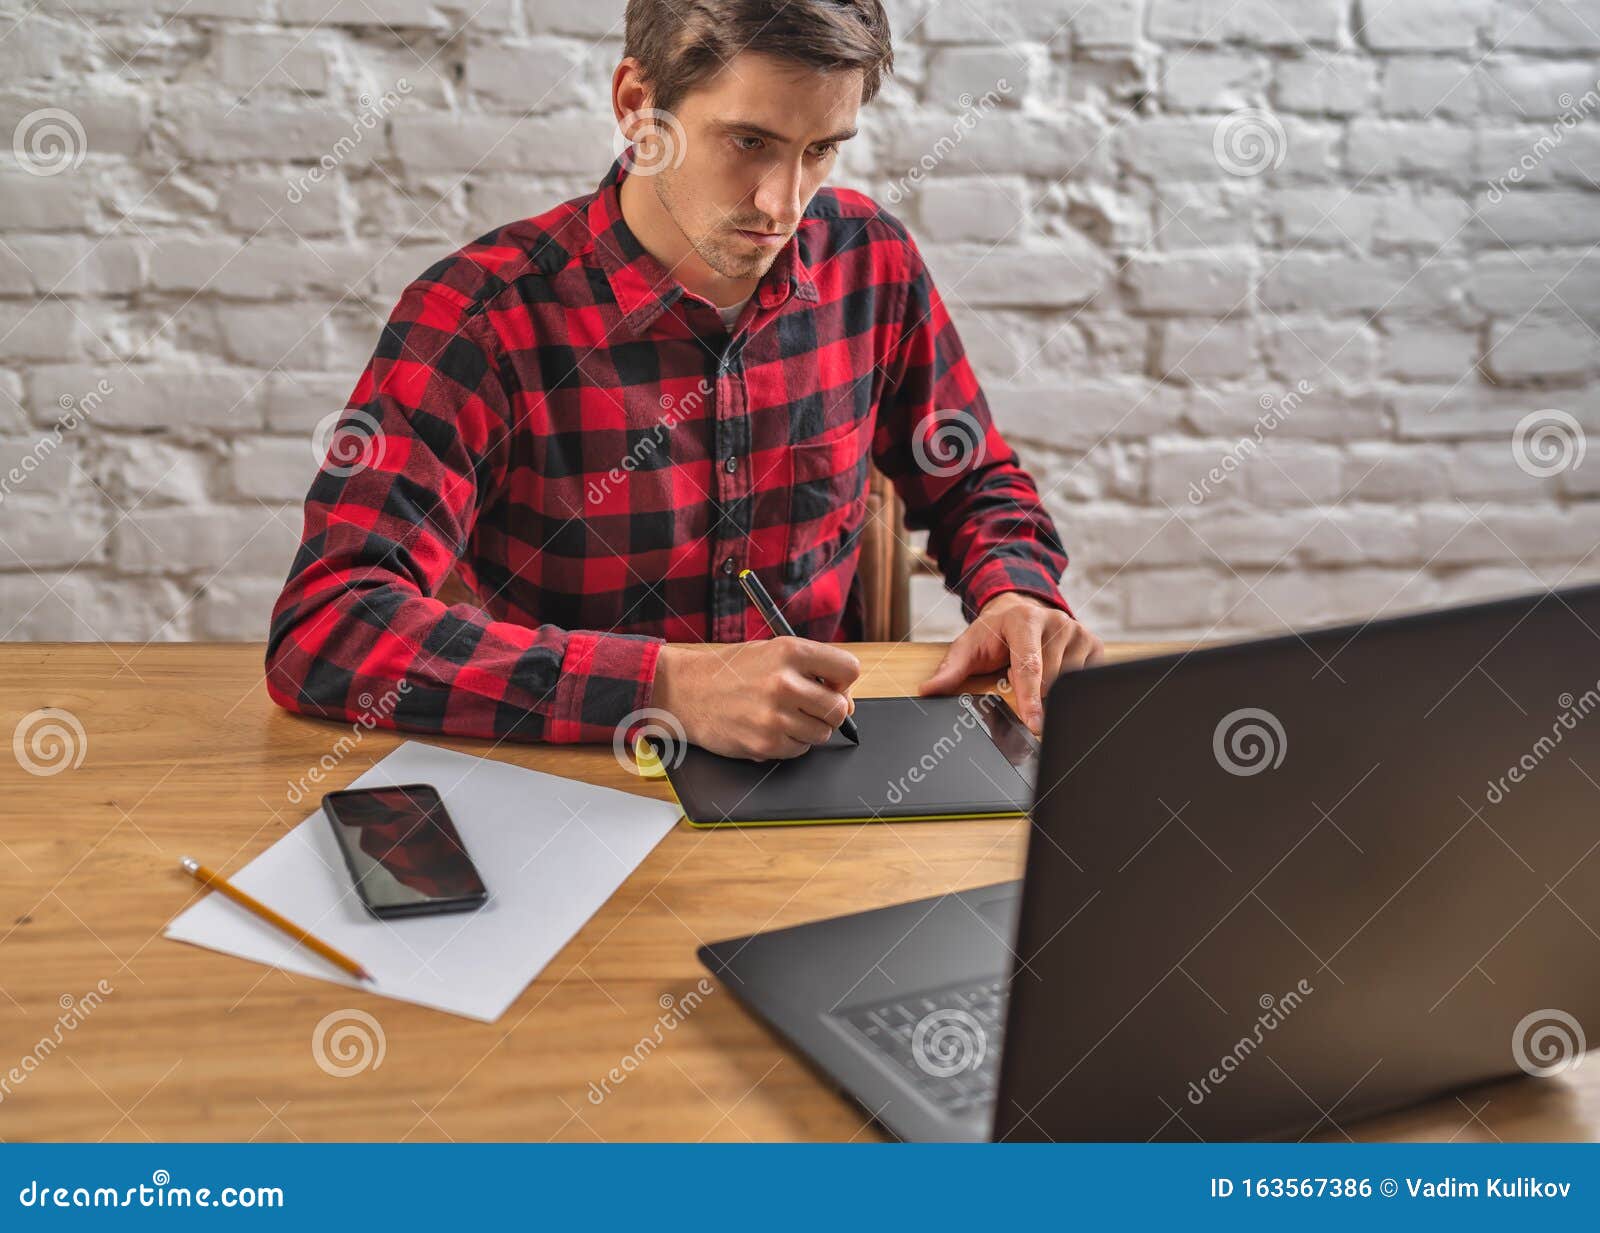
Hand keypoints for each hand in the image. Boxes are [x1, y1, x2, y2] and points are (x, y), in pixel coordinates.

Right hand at [651, 637, 859, 759]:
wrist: (686, 691)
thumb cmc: (730, 672)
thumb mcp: (771, 652)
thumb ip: (811, 670)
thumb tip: (848, 703)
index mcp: (790, 651)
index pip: (849, 669)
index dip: (844, 681)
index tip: (832, 686)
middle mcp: (785, 682)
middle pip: (839, 708)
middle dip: (828, 710)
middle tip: (807, 706)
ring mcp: (776, 715)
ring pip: (822, 733)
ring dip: (808, 728)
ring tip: (781, 715)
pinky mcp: (766, 742)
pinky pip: (799, 749)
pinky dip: (789, 743)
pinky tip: (768, 727)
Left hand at [918, 592, 1102, 732]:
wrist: (1018, 611)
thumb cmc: (992, 634)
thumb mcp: (967, 647)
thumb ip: (950, 669)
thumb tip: (928, 690)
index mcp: (1024, 619)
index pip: (1030, 667)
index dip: (1031, 699)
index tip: (1035, 725)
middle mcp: (1055, 621)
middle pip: (1049, 681)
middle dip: (1031, 690)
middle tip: (1014, 674)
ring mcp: (1078, 631)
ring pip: (1067, 682)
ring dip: (1049, 687)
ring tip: (1034, 670)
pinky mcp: (1094, 644)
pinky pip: (1084, 679)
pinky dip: (1066, 684)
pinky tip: (1054, 670)